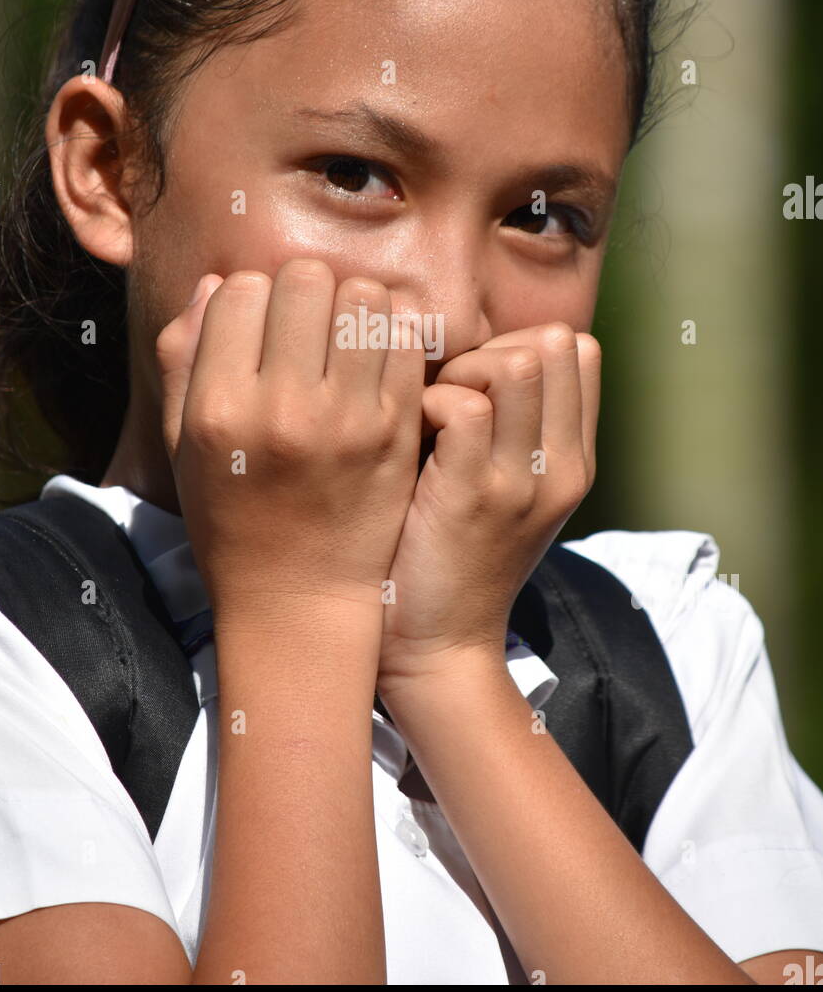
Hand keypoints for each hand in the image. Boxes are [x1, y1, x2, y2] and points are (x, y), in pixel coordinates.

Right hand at [154, 259, 425, 632]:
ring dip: (353, 307)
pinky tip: (375, 365)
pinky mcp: (395, 434)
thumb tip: (215, 283)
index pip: (239, 290)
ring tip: (344, 339)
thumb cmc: (231, 519)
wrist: (297, 600)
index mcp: (217, 408)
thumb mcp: (181, 447)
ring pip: (363, 297)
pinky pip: (402, 343)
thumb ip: (184, 360)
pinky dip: (391, 340)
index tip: (259, 326)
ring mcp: (344, 420)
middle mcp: (279, 408)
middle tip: (308, 325)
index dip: (250, 297)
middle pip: (304, 278)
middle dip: (304, 291)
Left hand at [377, 323, 599, 694]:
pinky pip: (466, 407)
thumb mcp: (509, 491)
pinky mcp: (473, 497)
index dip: (520, 344)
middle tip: (448, 395)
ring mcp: (523, 482)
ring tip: (430, 415)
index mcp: (575, 461)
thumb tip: (487, 355)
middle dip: (491, 349)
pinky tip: (411, 437)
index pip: (581, 351)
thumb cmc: (452, 555)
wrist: (437, 647)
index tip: (476, 384)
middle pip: (555, 344)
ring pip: (517, 364)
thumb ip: (516, 429)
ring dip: (461, 372)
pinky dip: (429, 404)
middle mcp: (564, 468)